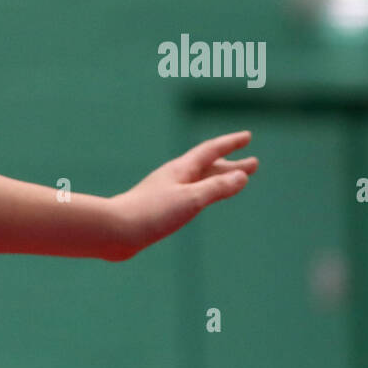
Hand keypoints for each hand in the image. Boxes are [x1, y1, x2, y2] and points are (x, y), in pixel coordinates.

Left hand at [111, 130, 257, 259]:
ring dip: (219, 179)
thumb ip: (217, 188)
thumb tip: (241, 176)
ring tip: (234, 181)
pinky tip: (201, 200)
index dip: (230, 143)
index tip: (247, 136)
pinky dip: (204, 194)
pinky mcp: (159, 209)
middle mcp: (173, 178)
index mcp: (180, 170)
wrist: (113, 231)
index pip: (210, 151)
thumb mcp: (190, 199)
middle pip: (207, 167)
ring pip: (199, 182)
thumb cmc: (151, 213)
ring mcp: (165, 193)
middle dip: (231, 165)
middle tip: (254, 164)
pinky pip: (190, 196)